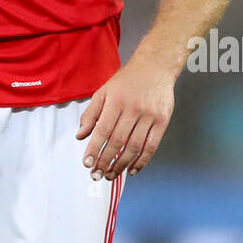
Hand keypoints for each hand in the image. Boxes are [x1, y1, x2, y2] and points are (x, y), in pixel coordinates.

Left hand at [75, 60, 174, 178]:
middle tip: (97, 175)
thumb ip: (91, 114)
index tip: (87, 163)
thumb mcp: (103, 92)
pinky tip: (132, 169)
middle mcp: (133, 108)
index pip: (103, 130)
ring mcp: (149, 115)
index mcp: (116, 100)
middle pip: (118, 141)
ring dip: (121, 165)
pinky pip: (151, 146)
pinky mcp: (162, 121)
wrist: (155, 67)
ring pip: (134, 147)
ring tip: (111, 174)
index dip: (95, 149)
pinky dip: (142, 161)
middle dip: (105, 161)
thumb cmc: (127, 81)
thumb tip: (80, 135)